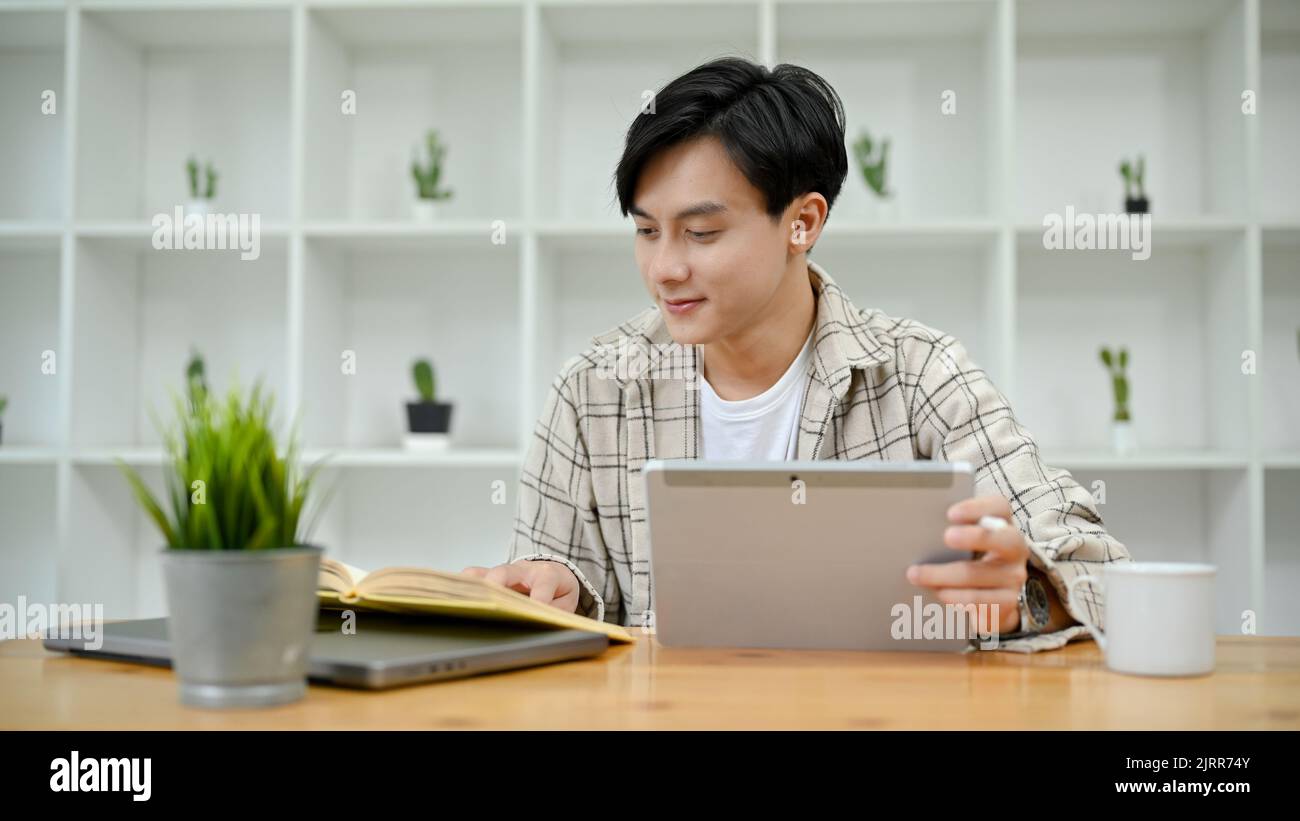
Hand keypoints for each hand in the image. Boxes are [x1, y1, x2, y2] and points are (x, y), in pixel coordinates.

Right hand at [461, 560, 580, 613]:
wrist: (556, 573)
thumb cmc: (559, 591)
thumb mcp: (566, 603)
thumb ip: (557, 613)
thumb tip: (542, 625)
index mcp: (547, 575)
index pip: (543, 586)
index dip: (538, 600)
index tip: (533, 612)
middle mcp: (522, 569)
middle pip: (504, 572)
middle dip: (494, 587)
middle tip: (485, 605)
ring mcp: (503, 571)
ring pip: (480, 573)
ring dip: (469, 589)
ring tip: (456, 604)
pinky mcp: (490, 575)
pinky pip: (471, 579)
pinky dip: (460, 589)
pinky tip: (450, 603)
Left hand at [905, 495, 1029, 634]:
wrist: (988, 595)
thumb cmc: (968, 557)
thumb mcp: (963, 540)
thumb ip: (949, 529)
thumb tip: (913, 522)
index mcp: (1002, 524)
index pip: (999, 507)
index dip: (978, 507)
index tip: (951, 513)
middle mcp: (1015, 548)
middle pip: (1002, 538)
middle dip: (973, 537)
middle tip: (946, 537)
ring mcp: (1013, 577)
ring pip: (976, 574)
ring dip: (942, 575)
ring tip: (915, 574)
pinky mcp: (1007, 602)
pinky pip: (977, 600)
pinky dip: (953, 596)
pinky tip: (936, 592)